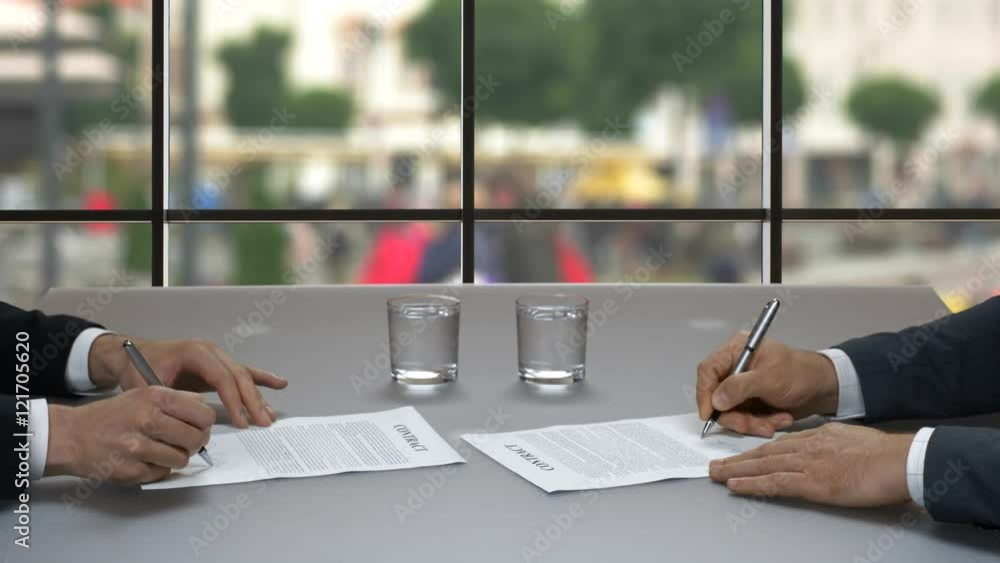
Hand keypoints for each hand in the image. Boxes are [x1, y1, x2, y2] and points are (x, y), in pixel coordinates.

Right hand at [46, 387, 215, 483]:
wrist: (72, 436)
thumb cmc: (110, 416)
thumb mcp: (142, 394)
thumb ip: (176, 399)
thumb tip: (203, 409)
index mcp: (155, 397)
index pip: (203, 414)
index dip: (205, 423)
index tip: (200, 426)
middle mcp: (148, 420)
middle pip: (196, 438)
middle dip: (195, 443)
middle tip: (185, 442)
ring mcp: (139, 448)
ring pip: (182, 459)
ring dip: (177, 457)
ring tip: (163, 450)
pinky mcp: (131, 471)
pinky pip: (163, 473)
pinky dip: (159, 469)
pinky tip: (145, 459)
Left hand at [88, 334, 287, 427]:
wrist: (131, 354)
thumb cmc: (137, 368)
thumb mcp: (148, 386)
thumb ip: (170, 402)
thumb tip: (191, 422)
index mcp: (195, 352)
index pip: (223, 377)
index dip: (234, 401)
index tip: (242, 422)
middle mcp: (210, 351)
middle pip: (239, 376)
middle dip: (252, 401)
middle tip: (262, 422)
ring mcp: (216, 356)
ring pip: (244, 376)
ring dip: (258, 396)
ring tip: (271, 415)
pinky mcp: (217, 365)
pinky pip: (243, 372)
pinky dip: (260, 379)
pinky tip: (278, 384)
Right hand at [696, 334, 839, 436]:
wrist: (824, 389)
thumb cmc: (801, 373)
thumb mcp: (770, 378)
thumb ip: (740, 387)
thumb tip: (716, 400)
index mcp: (736, 351)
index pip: (708, 370)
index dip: (705, 392)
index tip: (709, 413)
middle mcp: (735, 368)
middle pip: (717, 396)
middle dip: (735, 415)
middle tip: (751, 425)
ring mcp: (741, 387)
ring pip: (730, 412)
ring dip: (751, 422)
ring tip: (774, 422)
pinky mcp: (749, 403)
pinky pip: (744, 419)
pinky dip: (760, 424)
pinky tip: (779, 419)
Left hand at [709, 423, 913, 507]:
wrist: (899, 460)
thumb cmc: (886, 454)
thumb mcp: (854, 440)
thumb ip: (835, 444)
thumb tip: (828, 452)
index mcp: (819, 436)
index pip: (781, 443)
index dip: (759, 450)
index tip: (745, 455)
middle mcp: (807, 446)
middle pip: (765, 452)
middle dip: (739, 459)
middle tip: (718, 463)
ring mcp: (807, 463)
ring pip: (762, 465)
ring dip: (736, 470)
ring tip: (716, 474)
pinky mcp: (811, 482)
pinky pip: (773, 483)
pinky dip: (751, 485)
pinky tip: (735, 486)